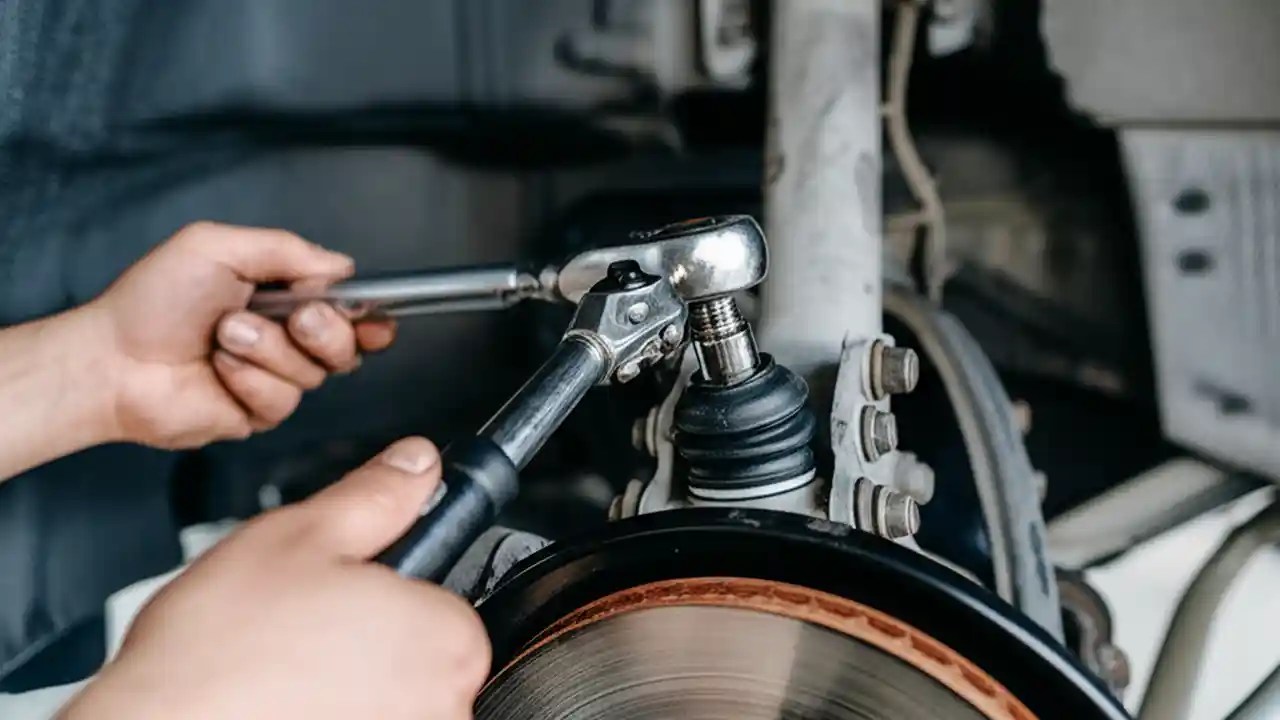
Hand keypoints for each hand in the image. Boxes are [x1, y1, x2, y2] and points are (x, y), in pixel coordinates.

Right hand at [61, 437, 489, 719]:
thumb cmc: (217, 656)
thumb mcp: (299, 537)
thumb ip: (376, 497)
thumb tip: (417, 465)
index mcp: (447, 639)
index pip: (449, 603)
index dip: (392, 593)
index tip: (349, 599)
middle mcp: (443, 706)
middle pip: (422, 659)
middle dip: (370, 642)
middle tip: (304, 635)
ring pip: (389, 702)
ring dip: (348, 688)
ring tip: (286, 676)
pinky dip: (329, 715)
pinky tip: (285, 708)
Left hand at [89, 221, 397, 447]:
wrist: (114, 359)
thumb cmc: (154, 300)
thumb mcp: (217, 247)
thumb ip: (286, 249)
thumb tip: (340, 265)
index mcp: (282, 297)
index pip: (347, 309)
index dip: (368, 316)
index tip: (372, 317)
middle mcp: (285, 339)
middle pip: (347, 345)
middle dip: (327, 329)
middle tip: (296, 317)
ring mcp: (273, 378)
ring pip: (314, 373)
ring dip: (270, 349)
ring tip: (225, 336)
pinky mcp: (257, 413)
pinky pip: (282, 400)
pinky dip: (250, 379)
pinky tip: (218, 369)